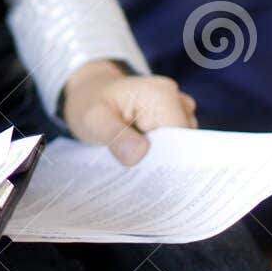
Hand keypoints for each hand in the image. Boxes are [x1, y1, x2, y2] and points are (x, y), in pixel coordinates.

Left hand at [59, 60, 195, 165]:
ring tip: (136, 166)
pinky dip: (159, 152)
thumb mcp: (93, 119)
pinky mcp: (172, 117)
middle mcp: (175, 98)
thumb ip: (115, 135)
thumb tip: (139, 154)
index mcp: (161, 95)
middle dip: (164, 161)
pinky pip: (173, 140)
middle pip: (183, 142)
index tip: (149, 178)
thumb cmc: (90, 103)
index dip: (168, 160)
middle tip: (138, 174)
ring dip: (161, 157)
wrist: (88, 92)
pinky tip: (140, 159)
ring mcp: (176, 107)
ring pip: (179, 144)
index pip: (181, 138)